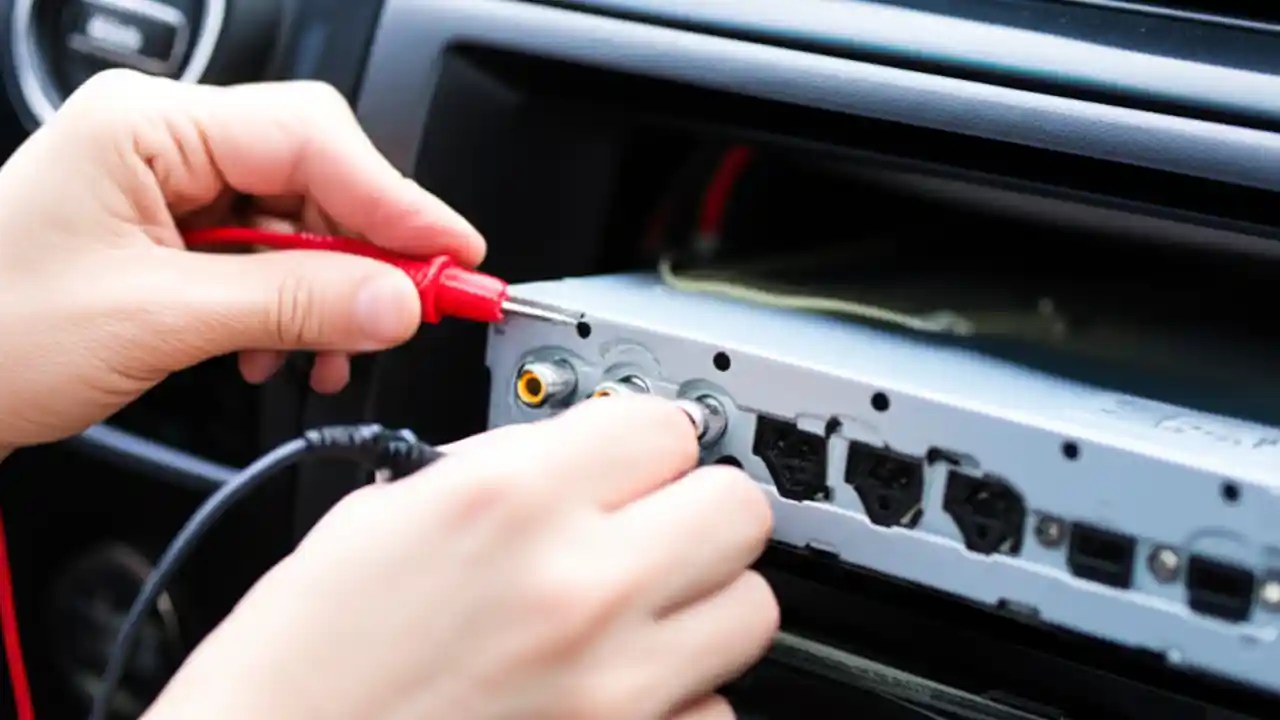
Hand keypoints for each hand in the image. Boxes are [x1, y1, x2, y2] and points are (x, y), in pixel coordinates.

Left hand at [0, 69, 482, 451]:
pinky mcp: (169, 233)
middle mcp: (161, 141)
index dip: (395, 198)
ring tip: (333, 350)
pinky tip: (282, 350)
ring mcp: (165, 186)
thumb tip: (396, 300)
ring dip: (328, 290)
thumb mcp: (158, 319)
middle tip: (418, 303)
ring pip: (296, 223)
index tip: (452, 254)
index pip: (309, 138)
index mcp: (146, 124)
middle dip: (367, 248)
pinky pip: (264, 257)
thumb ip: (293, 303)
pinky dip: (290, 307)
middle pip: (312, 175)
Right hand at [145, 395, 778, 719]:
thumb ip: (502, 472)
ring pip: (750, 610)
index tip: (640, 457)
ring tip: (641, 609)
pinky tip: (619, 686)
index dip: (650, 439)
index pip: (667, 425)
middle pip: (737, 510)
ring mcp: (610, 686)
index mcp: (507, 501)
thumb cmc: (301, 664)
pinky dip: (680, 697)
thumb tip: (578, 455)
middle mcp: (575, 587)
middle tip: (655, 525)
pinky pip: (714, 710)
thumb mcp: (383, 517)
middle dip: (699, 509)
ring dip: (702, 602)